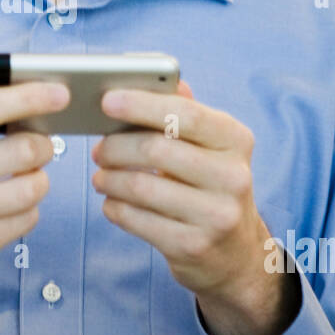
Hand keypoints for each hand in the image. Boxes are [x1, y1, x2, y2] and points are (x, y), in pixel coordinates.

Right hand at [0, 69, 70, 334]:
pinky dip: (27, 211)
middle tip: (40, 146)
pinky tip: (10, 207)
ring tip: (25, 178)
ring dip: (38, 181)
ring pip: (31, 189)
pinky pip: (26, 221)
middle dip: (42, 146)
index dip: (27, 97)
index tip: (59, 92)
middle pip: (20, 151)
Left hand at [90, 82, 289, 334]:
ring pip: (141, 187)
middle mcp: (233, 177)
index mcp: (236, 141)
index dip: (141, 105)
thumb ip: (187, 112)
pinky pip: (137, 221)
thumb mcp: (211, 147)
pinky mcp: (193, 246)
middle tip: (98, 149)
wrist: (236, 255)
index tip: (107, 100)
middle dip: (116, 147)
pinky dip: (115, 208)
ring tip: (101, 176)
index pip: (186, 114)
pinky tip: (113, 202)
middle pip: (156, 150)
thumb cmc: (211, 187)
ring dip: (109, 179)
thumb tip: (166, 80)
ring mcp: (216, 215)